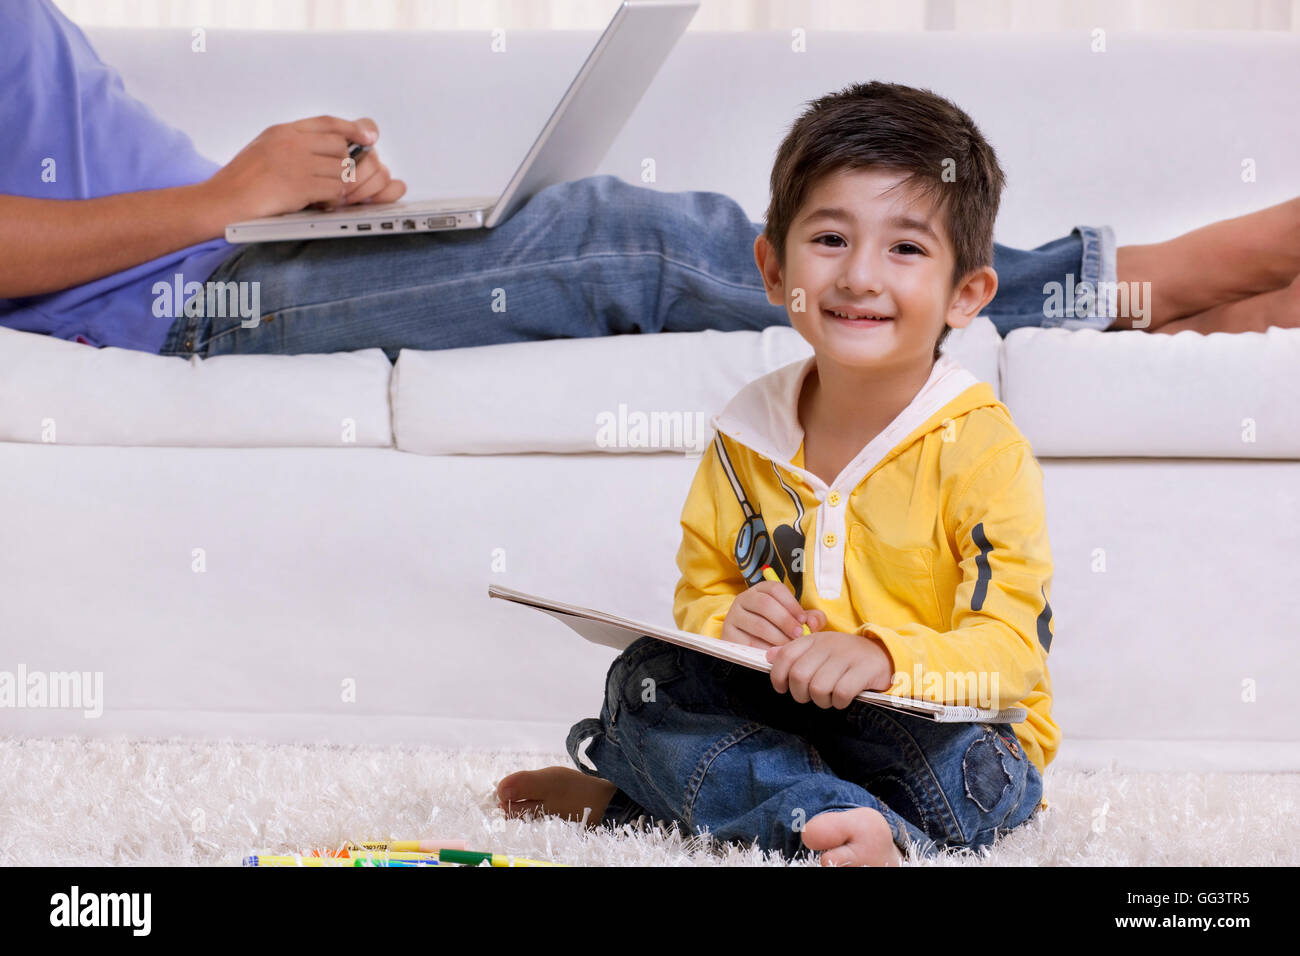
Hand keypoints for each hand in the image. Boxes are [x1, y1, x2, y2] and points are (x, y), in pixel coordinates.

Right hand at [200, 115, 406, 225]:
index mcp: (282, 131)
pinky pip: (334, 189)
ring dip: (335, 187)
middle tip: (329, 182)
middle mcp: (290, 142)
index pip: (327, 122)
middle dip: (341, 167)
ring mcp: (294, 162)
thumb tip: (324, 149)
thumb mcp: (264, 150)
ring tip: (318, 196)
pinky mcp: (298, 185)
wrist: (219, 202)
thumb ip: (291, 145)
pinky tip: (317, 204)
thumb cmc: (240, 183)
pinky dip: (331, 200)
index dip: (353, 128)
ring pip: (340, 170)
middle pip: (340, 148)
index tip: (370, 136)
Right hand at [720, 583, 823, 648]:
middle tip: (798, 635)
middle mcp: (744, 599)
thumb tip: (813, 622)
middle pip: (765, 604)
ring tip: (789, 647)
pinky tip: (776, 654)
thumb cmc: (777, 631)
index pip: (775, 589)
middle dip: (785, 621)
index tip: (803, 620)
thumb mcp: (794, 621)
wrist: (750, 646)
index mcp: (760, 590)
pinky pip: (749, 642)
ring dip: (778, 637)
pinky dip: (765, 649)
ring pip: (758, 624)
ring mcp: (733, 616)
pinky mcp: (728, 635)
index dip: (791, 604)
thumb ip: (809, 619)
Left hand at [766, 630, 892, 708]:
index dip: (778, 676)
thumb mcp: (818, 649)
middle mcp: (829, 645)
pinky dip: (839, 702)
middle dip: (800, 694)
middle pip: (800, 676)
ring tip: (828, 698)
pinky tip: (842, 699)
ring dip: (821, 701)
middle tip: (810, 697)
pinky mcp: (864, 670)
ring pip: (819, 688)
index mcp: (814, 639)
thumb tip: (769, 656)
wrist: (883, 653)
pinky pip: (842, 693)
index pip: (786, 656)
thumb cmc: (845, 656)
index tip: (782, 688)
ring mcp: (847, 657)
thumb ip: (793, 653)